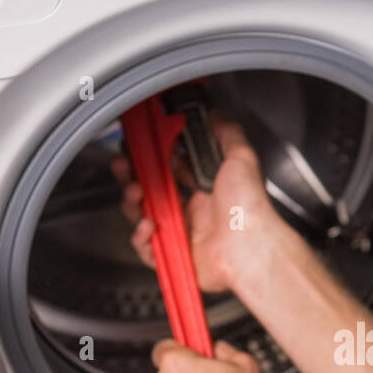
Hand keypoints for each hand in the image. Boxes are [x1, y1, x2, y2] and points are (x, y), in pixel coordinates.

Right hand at [112, 110, 289, 295]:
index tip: (140, 145)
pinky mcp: (175, 256)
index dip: (152, 158)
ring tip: (135, 191)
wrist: (249, 246)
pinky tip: (148, 224)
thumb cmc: (249, 207)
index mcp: (205, 189)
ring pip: (143, 217)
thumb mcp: (241, 158)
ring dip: (132, 202)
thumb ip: (227, 133)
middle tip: (123, 164)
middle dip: (132, 176)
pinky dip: (141, 237)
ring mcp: (182, 233)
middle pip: (150, 192)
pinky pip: (147, 249)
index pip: (169, 169)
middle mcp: (192, 211)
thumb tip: (216, 116)